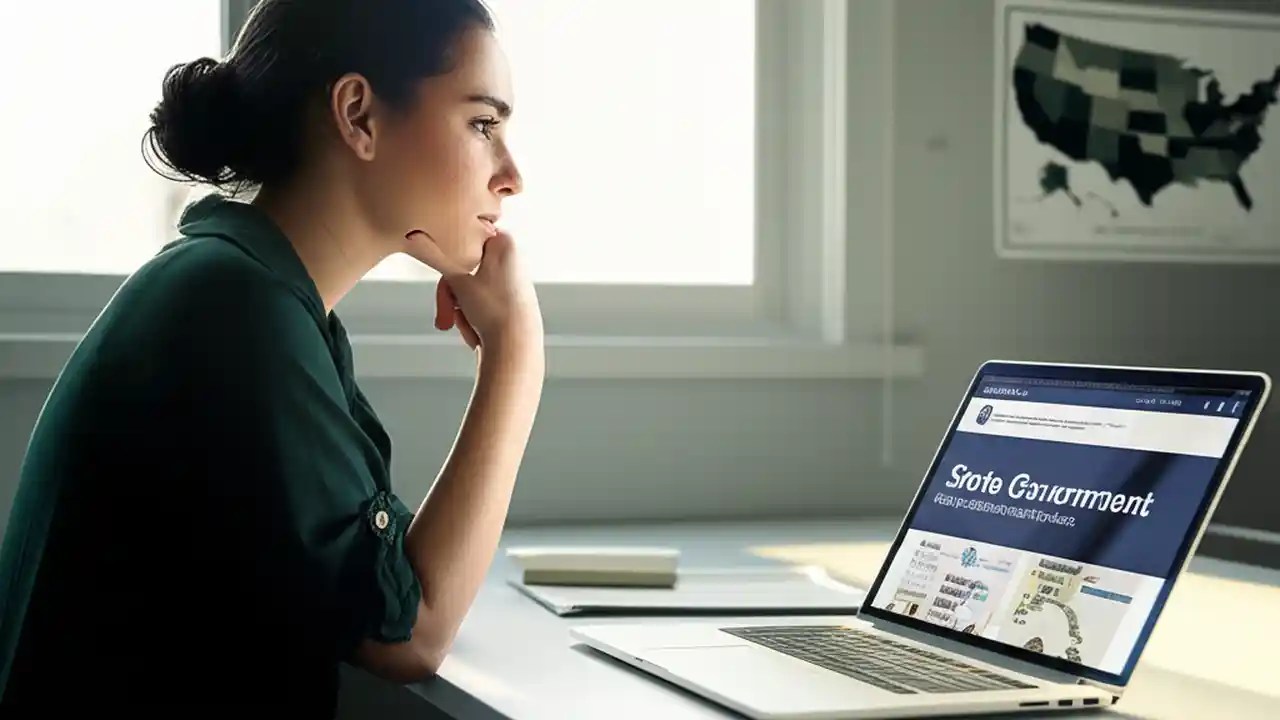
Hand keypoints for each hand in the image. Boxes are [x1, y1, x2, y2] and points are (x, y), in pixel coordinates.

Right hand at [405, 230, 543, 354]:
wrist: (516, 348)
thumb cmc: (494, 311)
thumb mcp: (457, 280)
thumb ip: (439, 258)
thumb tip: (419, 238)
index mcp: (505, 242)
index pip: (462, 238)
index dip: (448, 258)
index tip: (442, 271)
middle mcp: (511, 258)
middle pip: (464, 267)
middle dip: (452, 292)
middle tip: (447, 309)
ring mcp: (511, 281)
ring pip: (469, 288)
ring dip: (460, 307)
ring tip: (466, 322)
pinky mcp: (509, 302)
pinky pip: (480, 303)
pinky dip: (473, 316)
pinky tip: (477, 331)